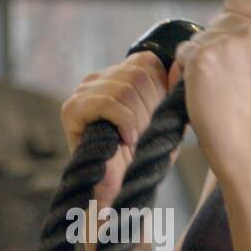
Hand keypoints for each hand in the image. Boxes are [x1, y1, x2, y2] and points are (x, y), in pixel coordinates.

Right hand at [59, 51, 173, 208]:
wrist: (121, 189)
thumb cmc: (143, 155)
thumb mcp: (165, 118)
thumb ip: (171, 92)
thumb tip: (179, 67)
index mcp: (118, 74)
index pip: (146, 62)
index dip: (160, 89)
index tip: (158, 118)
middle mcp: (97, 78)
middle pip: (136, 73)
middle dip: (150, 107)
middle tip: (146, 134)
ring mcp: (82, 92)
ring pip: (125, 88)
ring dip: (138, 119)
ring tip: (135, 140)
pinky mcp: (72, 109)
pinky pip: (108, 102)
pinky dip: (124, 122)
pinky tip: (126, 139)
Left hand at [174, 0, 250, 178]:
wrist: (249, 142)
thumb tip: (221, 21)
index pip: (236, 4)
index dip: (227, 26)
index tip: (234, 53)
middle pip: (214, 22)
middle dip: (213, 45)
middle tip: (229, 79)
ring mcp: (225, 42)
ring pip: (196, 39)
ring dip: (199, 59)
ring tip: (219, 87)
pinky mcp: (201, 56)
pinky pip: (182, 53)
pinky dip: (186, 71)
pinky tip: (204, 90)